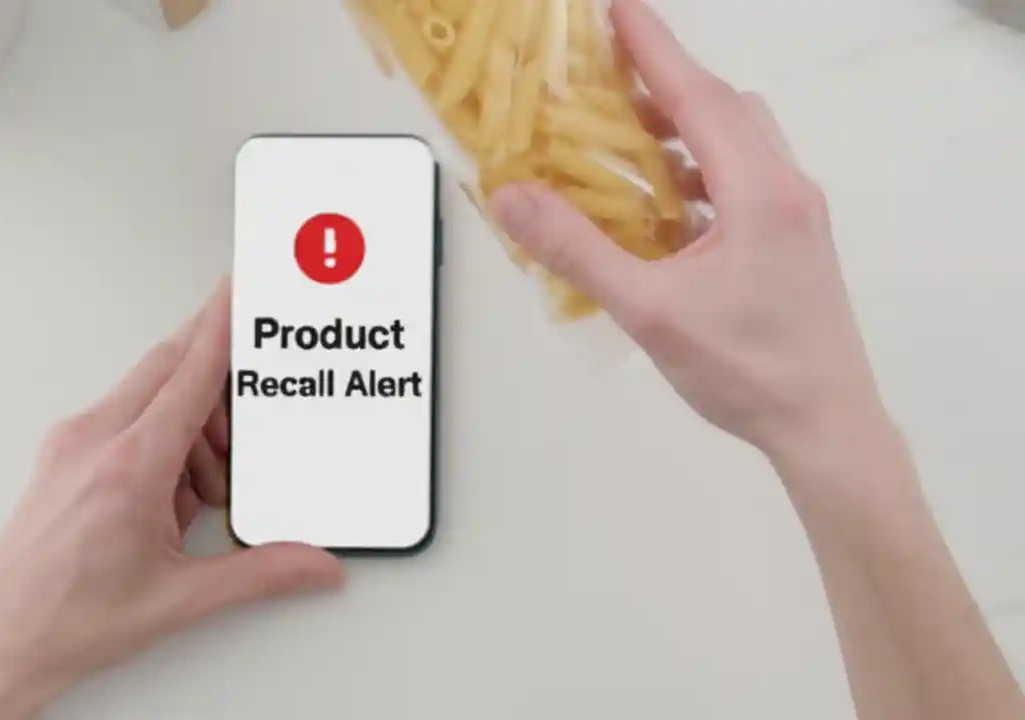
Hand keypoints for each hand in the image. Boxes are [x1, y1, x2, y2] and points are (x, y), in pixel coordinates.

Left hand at [0, 282, 342, 719]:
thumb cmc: (67, 621)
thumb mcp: (180, 599)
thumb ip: (260, 573)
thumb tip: (314, 563)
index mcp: (128, 468)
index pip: (189, 375)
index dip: (221, 327)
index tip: (240, 290)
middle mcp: (94, 441)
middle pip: (169, 369)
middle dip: (217, 381)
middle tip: (251, 401)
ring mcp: (72, 444)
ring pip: (149, 395)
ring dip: (191, 423)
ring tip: (204, 489)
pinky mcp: (64, 456)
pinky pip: (126, 419)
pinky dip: (162, 440)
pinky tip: (172, 493)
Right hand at [491, 0, 885, 461]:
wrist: (825, 424)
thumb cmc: (745, 371)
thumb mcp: (649, 310)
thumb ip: (577, 250)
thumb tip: (512, 196)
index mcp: (758, 192)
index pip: (698, 97)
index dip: (653, 48)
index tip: (614, 9)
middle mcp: (787, 188)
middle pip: (726, 107)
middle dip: (666, 82)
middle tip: (608, 74)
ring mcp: (798, 214)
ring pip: (742, 141)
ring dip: (685, 126)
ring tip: (628, 136)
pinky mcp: (797, 241)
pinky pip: (746, 177)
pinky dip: (702, 167)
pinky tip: (665, 204)